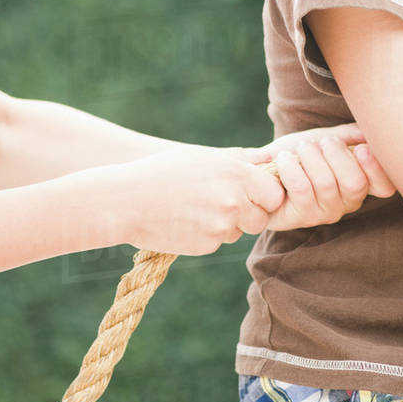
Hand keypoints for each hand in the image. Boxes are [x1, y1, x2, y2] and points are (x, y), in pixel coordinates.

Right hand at [112, 146, 283, 254]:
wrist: (127, 201)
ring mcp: (222, 224)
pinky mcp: (208, 244)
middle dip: (250, 214)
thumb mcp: (202, 157)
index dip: (266, 195)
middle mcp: (234, 199)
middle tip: (223, 204)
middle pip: (263, 217)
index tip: (251, 193)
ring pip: (240, 230)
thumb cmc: (163, 172)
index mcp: (237, 173)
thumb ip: (238, 159)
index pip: (275, 192)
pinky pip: (219, 241)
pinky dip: (208, 234)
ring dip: (229, 225)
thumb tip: (268, 158)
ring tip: (198, 209)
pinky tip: (186, 221)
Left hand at [245, 124, 395, 231]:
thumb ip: (349, 136)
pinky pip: (301, 189)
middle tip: (323, 143)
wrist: (263, 167)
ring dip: (311, 158)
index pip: (384, 187)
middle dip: (337, 156)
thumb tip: (368, 133)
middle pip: (355, 184)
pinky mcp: (301, 217)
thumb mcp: (325, 139)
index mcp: (361, 182)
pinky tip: (283, 159)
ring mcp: (325, 213)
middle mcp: (348, 202)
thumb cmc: (300, 153)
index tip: (361, 148)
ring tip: (301, 148)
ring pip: (326, 184)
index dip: (377, 169)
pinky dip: (291, 167)